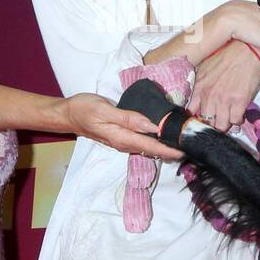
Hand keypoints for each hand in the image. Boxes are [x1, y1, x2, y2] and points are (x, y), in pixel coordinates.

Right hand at [61, 93, 183, 160]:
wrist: (68, 114)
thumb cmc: (84, 109)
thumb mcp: (105, 110)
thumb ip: (128, 118)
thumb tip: (152, 126)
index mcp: (122, 138)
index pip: (151, 147)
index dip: (170, 150)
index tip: (186, 150)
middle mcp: (125, 143)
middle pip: (153, 150)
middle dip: (172, 149)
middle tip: (191, 142)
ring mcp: (123, 141)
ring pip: (149, 146)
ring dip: (165, 145)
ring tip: (182, 138)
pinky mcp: (123, 136)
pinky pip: (143, 140)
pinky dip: (156, 138)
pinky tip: (164, 132)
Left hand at [188, 40, 259, 133]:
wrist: (246, 50)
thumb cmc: (226, 57)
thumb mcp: (204, 69)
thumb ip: (198, 86)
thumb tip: (194, 102)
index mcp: (199, 88)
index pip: (191, 113)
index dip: (197, 119)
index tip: (202, 119)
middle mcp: (209, 96)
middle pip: (207, 122)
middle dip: (213, 123)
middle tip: (219, 119)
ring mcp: (224, 100)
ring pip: (222, 125)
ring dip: (226, 123)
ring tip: (230, 117)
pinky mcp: (239, 102)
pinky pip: (236, 121)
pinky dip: (238, 120)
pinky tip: (239, 113)